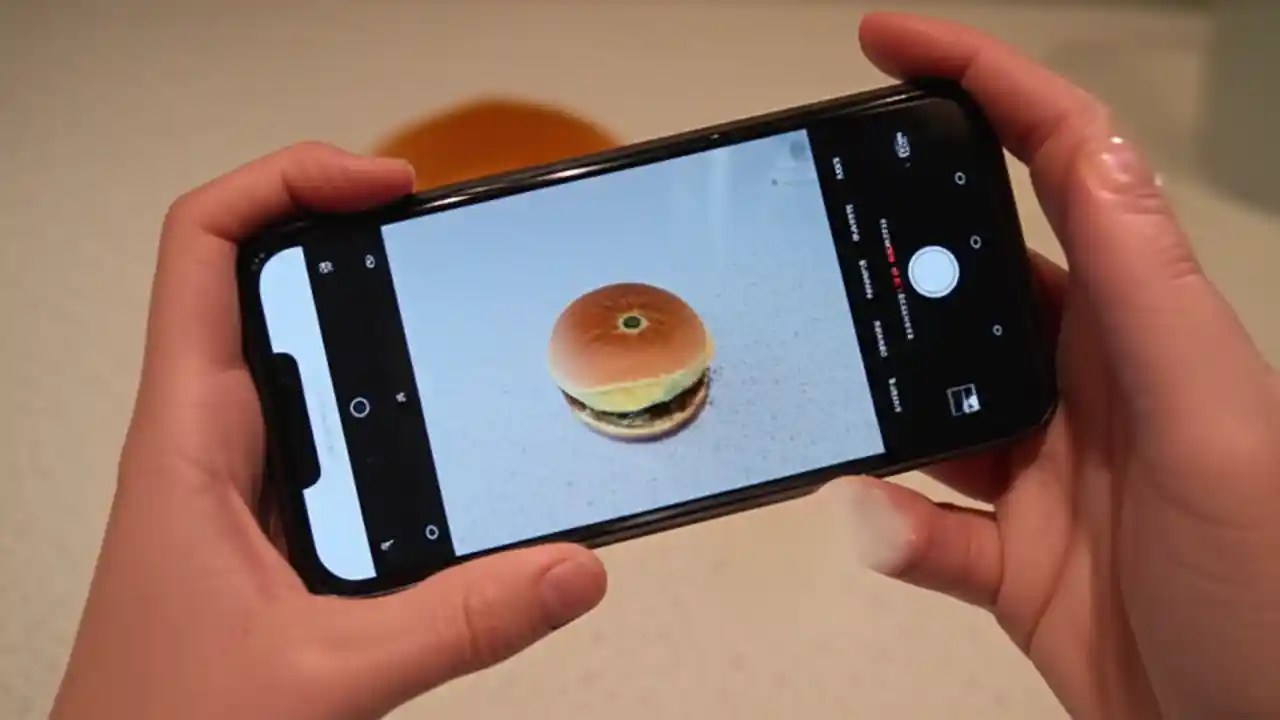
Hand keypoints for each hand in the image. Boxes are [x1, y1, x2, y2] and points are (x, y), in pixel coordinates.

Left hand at [51, 143, 607, 719]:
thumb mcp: (327, 676)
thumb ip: (460, 623)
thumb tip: (568, 568)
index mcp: (191, 438)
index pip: (205, 246)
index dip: (289, 180)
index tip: (386, 184)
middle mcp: (211, 437)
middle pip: (258, 272)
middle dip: (344, 228)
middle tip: (431, 226)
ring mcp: (242, 473)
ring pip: (297, 347)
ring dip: (367, 312)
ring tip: (447, 299)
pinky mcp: (274, 514)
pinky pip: (328, 421)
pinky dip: (384, 396)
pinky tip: (437, 419)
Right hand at [833, 13, 1279, 719]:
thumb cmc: (1279, 595)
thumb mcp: (1220, 428)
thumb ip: (1140, 304)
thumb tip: (1059, 183)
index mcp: (1142, 326)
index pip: (1060, 166)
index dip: (981, 85)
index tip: (889, 44)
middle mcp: (1085, 383)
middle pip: (967, 277)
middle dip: (894, 247)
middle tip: (815, 234)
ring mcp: (1038, 469)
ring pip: (924, 399)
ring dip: (874, 395)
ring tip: (822, 379)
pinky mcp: (1005, 554)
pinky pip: (918, 522)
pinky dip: (887, 524)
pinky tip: (874, 523)